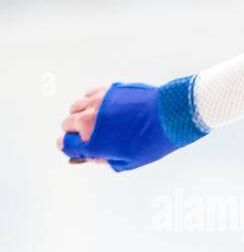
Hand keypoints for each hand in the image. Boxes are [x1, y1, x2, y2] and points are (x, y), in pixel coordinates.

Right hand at [57, 81, 191, 169]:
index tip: (77, 148)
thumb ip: (103, 159)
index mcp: (93, 142)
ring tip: (99, 122)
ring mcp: (96, 102)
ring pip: (75, 108)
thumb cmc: (152, 142)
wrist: (170, 115)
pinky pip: (88, 95)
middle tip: (91, 136)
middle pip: (66, 125)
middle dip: (74, 132)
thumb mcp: (128, 161)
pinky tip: (106, 109)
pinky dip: (92, 103)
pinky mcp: (105, 89)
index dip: (70, 148)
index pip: (65, 144)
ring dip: (81, 115)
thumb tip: (86, 157)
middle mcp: (88, 120)